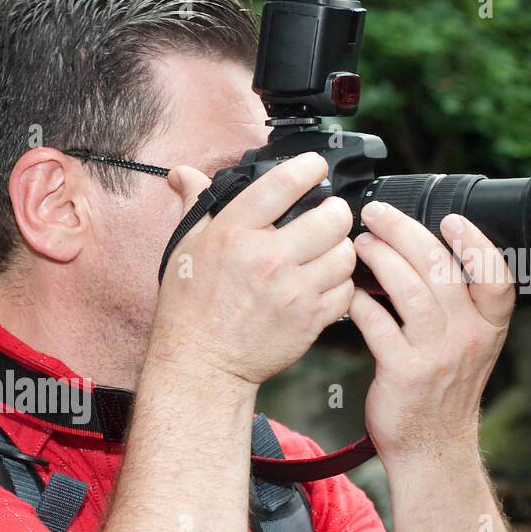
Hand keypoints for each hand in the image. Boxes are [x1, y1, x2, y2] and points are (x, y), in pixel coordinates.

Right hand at [154, 152, 355, 387]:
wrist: (202, 364)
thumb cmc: (190, 309)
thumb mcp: (185, 249)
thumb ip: (195, 205)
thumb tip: (184, 175)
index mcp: (234, 234)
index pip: (284, 184)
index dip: (310, 168)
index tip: (315, 168)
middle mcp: (267, 259)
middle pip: (332, 216)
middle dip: (334, 211)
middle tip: (327, 215)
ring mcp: (292, 291)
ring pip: (346, 253)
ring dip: (340, 248)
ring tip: (327, 250)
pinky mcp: (309, 320)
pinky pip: (346, 290)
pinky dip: (341, 283)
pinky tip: (324, 282)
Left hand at [348, 203, 515, 464]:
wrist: (432, 448)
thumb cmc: (442, 390)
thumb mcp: (470, 346)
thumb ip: (459, 306)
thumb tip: (422, 253)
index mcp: (490, 326)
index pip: (496, 275)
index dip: (475, 242)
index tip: (449, 218)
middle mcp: (469, 337)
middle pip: (441, 269)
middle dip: (404, 232)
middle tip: (376, 216)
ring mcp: (438, 355)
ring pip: (409, 289)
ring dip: (379, 258)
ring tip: (359, 244)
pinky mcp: (404, 372)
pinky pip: (377, 323)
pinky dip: (359, 302)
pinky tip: (348, 291)